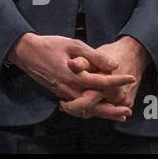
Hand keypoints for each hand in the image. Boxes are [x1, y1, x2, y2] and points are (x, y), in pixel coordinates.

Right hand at [8, 33, 135, 115]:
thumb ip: (94, 55)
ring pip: (86, 109)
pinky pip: (77, 108)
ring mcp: (64, 94)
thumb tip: (113, 65)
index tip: (131, 78)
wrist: (26, 52)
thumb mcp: (73, 44)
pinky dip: (90, 111)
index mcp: (74, 75)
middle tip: (128, 110)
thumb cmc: (49, 45)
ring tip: (118, 114)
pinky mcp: (59, 94)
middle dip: (113, 110)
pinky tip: (98, 110)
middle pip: (95, 105)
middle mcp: (70, 89)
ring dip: (103, 113)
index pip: (102, 82)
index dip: (118, 81)